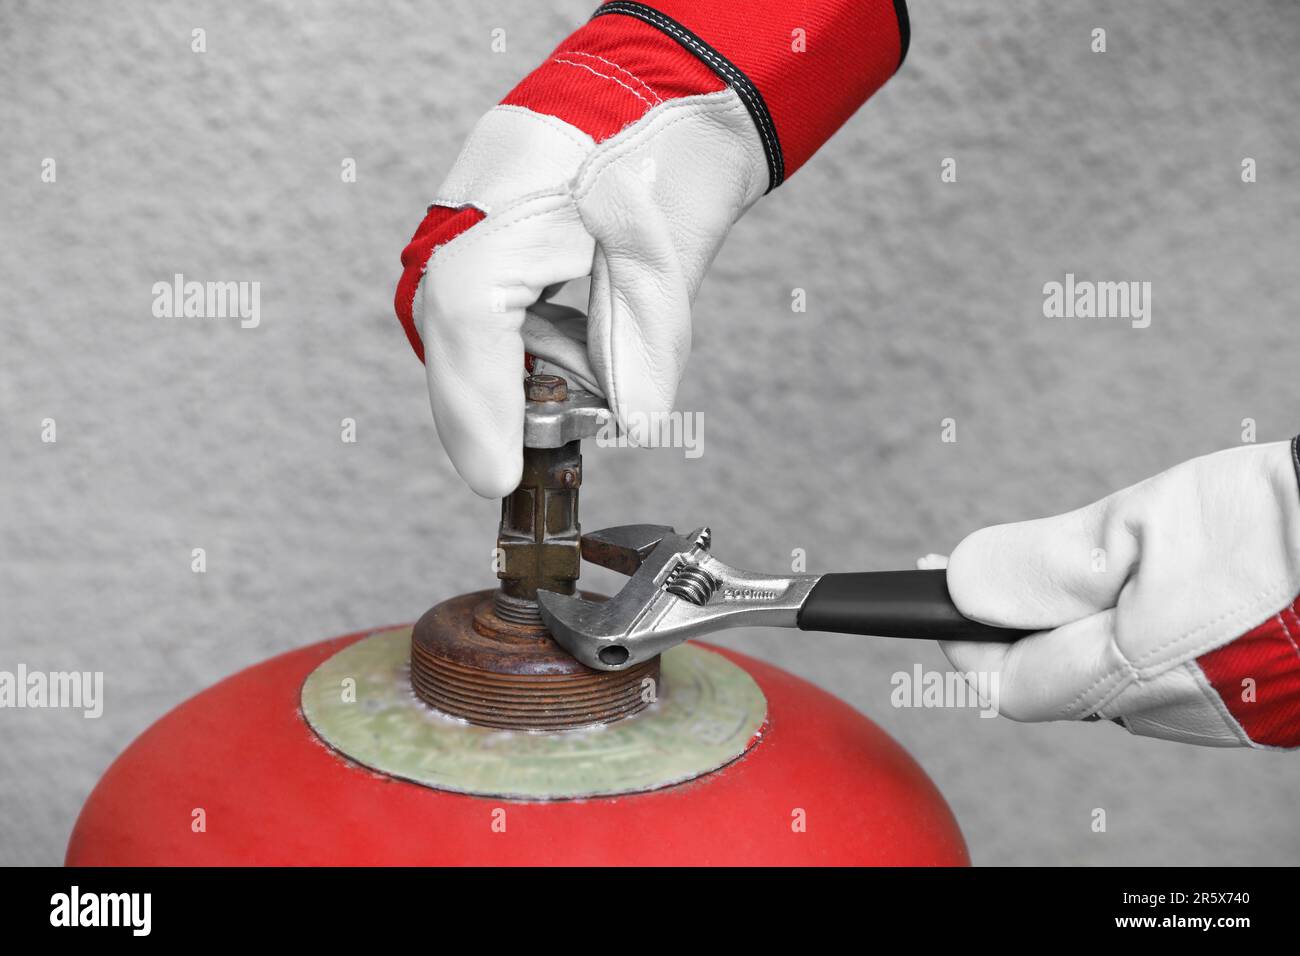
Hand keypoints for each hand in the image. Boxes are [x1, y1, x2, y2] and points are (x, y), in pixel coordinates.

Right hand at [394, 2, 906, 496]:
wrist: (666, 87)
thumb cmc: (671, 141)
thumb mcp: (672, 245)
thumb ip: (645, 340)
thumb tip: (635, 420)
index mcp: (518, 186)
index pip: (472, 311)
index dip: (479, 405)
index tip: (498, 476)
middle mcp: (468, 209)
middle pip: (449, 333)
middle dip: (486, 409)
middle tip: (518, 467)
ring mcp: (461, 222)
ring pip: (456, 331)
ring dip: (509, 375)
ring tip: (585, 356)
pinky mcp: (472, 240)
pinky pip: (475, 315)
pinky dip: (516, 348)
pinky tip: (567, 334)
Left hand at [941, 437, 1299, 748]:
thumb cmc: (1281, 534)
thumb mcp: (1138, 529)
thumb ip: (1041, 567)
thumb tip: (961, 585)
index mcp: (1122, 674)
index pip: (999, 677)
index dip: (954, 630)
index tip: (930, 580)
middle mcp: (1161, 710)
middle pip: (1051, 672)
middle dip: (1019, 616)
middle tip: (1013, 556)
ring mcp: (1211, 710)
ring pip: (1108, 666)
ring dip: (1084, 616)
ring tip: (1110, 553)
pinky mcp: (1251, 700)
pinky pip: (1166, 665)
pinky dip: (1141, 624)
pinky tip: (1170, 580)